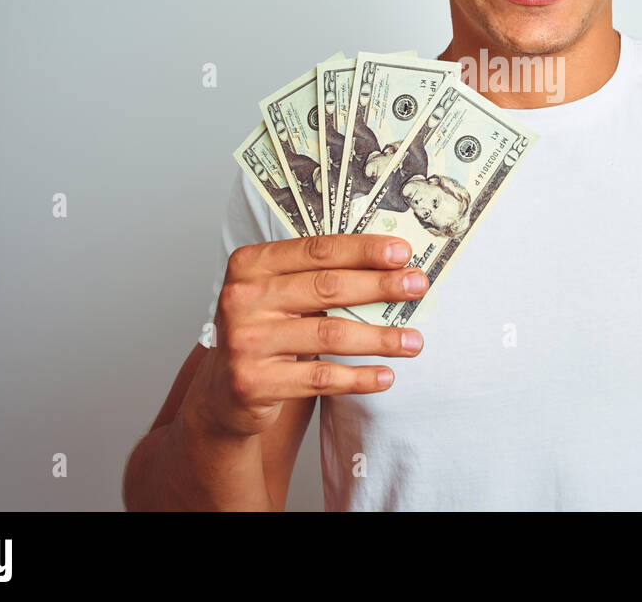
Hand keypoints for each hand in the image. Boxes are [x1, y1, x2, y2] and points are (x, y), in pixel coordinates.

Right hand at [184, 234, 428, 437]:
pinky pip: (321, 378)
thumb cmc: (265, 331)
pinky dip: (359, 378)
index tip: (403, 252)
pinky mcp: (253, 382)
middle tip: (417, 286)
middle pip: (328, 287)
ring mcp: (245, 341)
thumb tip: (390, 264)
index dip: (364, 250)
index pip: (317, 249)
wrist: (224, 392)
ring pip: (330, 334)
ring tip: (414, 341)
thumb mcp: (278, 294)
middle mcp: (242, 298)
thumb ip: (318, 275)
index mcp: (249, 264)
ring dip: (380, 338)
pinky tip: (386, 376)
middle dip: (380, 286)